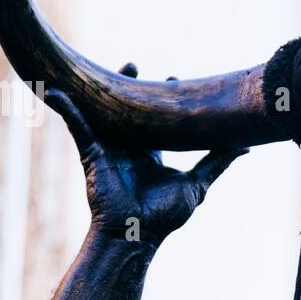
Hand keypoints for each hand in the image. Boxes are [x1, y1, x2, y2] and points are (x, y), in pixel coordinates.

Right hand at [43, 63, 246, 246]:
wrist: (135, 233)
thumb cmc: (163, 216)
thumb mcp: (197, 184)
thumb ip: (217, 162)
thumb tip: (245, 147)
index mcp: (150, 155)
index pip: (156, 122)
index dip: (163, 102)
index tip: (174, 79)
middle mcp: (129, 149)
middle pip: (129, 111)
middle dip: (132, 88)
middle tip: (136, 67)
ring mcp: (109, 148)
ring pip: (103, 111)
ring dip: (103, 89)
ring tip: (115, 66)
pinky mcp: (91, 152)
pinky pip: (76, 125)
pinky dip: (66, 108)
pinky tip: (55, 90)